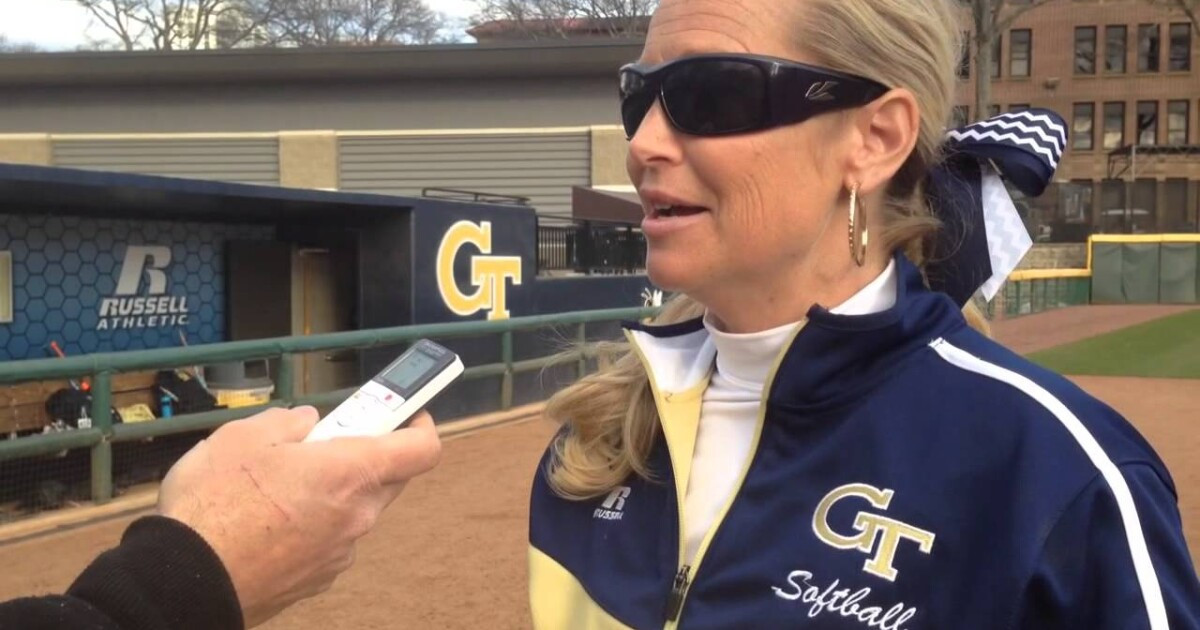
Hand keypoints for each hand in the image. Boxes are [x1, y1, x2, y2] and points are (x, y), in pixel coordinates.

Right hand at [157, 406, 441, 627]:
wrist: (185, 580)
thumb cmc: (215, 504)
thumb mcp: (244, 436)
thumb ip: (288, 422)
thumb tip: (307, 423)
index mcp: (351, 472)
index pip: (422, 449)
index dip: (420, 425)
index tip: (407, 411)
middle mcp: (357, 515)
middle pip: (389, 478)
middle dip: (366, 454)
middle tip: (327, 441)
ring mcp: (339, 552)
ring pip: (354, 510)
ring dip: (334, 492)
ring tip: (280, 483)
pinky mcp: (317, 579)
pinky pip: (330, 540)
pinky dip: (312, 525)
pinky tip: (268, 520)